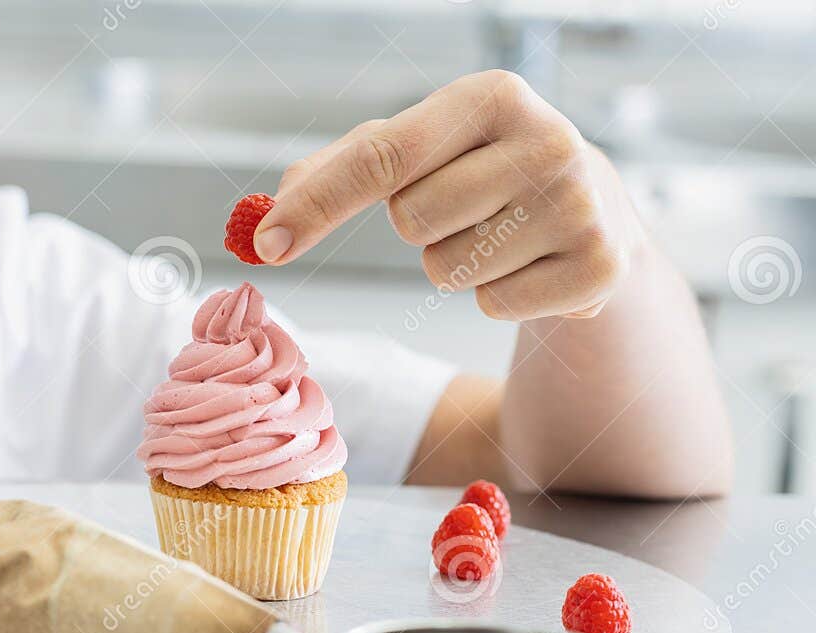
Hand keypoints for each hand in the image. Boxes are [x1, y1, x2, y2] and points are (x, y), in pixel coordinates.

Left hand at [253, 70, 640, 319]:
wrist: (594, 209)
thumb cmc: (480, 170)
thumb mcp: (419, 150)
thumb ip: (337, 171)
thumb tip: (265, 217)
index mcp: (491, 96)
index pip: (382, 158)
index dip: (317, 205)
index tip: (265, 243)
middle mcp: (546, 140)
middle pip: (411, 220)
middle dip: (417, 228)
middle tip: (464, 207)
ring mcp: (579, 204)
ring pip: (447, 270)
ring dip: (454, 264)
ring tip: (498, 234)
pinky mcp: (599, 265)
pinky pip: (491, 306)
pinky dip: (494, 296)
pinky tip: (528, 263)